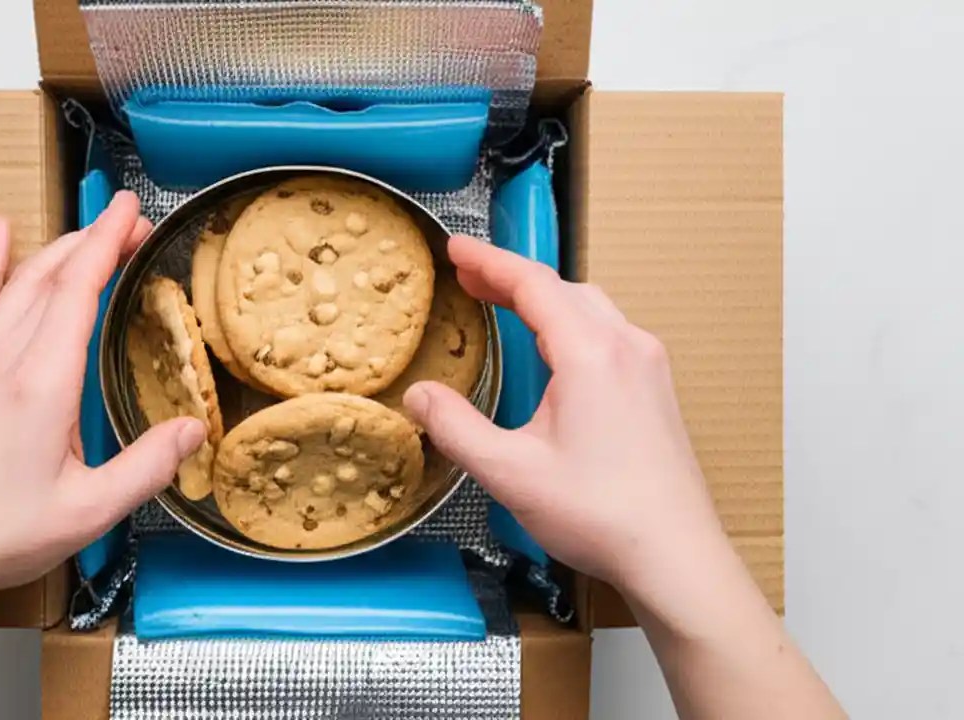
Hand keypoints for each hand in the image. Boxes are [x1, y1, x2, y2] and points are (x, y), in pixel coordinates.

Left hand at [0, 191, 205, 614]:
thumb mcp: (87, 512)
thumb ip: (146, 467)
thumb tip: (193, 430)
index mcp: (42, 383)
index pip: (79, 288)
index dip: (109, 242)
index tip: (133, 211)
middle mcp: (2, 358)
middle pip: (51, 274)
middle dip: (94, 239)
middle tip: (131, 224)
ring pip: (16, 281)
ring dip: (55, 248)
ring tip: (89, 230)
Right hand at [403, 235, 725, 597]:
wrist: (676, 554)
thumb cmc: (601, 514)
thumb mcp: (511, 472)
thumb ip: (457, 428)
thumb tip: (419, 396)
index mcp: (591, 354)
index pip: (534, 284)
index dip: (489, 261)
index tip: (455, 248)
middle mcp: (627, 347)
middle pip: (564, 289)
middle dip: (512, 276)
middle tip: (468, 276)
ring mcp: (649, 367)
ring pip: (590, 308)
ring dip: (543, 298)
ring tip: (501, 302)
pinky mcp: (657, 390)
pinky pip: (609, 333)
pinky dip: (570, 322)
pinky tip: (551, 347)